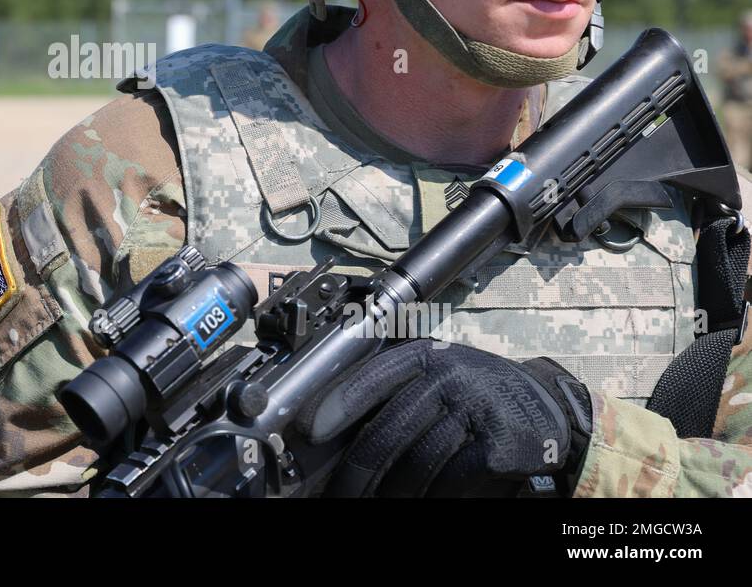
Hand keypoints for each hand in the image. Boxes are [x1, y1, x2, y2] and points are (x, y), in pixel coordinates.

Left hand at [301, 340, 592, 496]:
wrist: (549, 407)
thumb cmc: (480, 393)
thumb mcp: (441, 372)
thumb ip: (398, 389)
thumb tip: (338, 431)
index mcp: (426, 356)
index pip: (371, 378)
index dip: (336, 406)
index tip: (309, 431)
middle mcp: (449, 378)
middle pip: (387, 432)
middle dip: (357, 472)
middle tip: (339, 494)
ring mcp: (474, 411)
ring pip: (414, 464)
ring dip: (390, 493)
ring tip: (374, 503)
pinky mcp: (496, 447)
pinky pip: (449, 482)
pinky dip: (430, 499)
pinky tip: (417, 503)